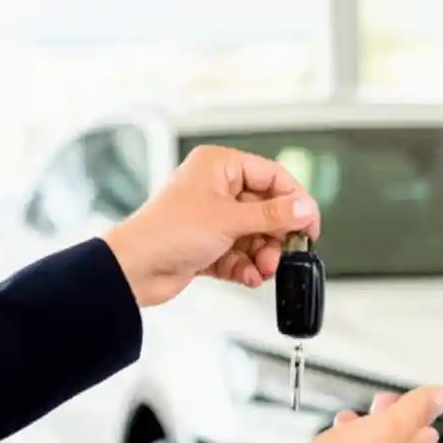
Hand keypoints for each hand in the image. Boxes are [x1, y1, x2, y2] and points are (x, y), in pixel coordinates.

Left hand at [103, 145, 320, 306]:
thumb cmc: (166, 232)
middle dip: (275, 235)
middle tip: (283, 253)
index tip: (309, 223)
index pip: (271, 175)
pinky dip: (246, 266)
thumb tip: (304, 208)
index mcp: (218, 166)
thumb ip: (272, 215)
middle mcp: (215, 188)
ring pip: (253, 234)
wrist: (133, 270)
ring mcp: (211, 217)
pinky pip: (239, 253)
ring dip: (262, 255)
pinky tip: (248, 276)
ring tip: (263, 269)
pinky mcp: (206, 244)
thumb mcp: (229, 220)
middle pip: (265, 208)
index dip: (294, 199)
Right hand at [281, 386, 442, 442]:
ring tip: (357, 418)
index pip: (420, 438)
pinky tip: (331, 441)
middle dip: (392, 421)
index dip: (422, 415)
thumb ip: (412, 412)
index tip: (424, 401)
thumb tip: (438, 397)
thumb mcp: (386, 430)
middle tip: (390, 404)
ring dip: (365, 432)